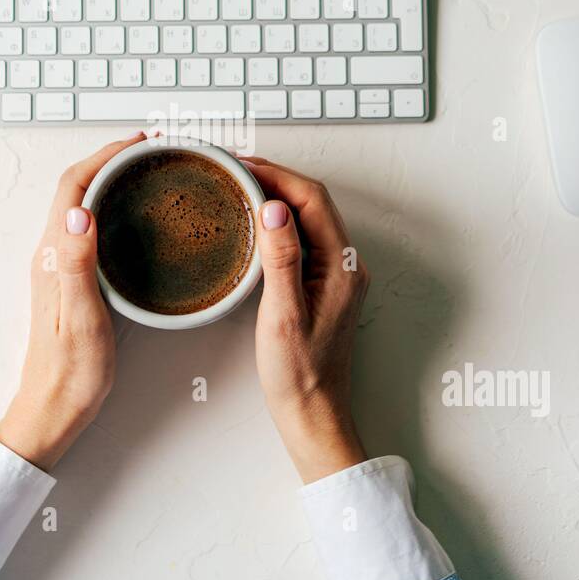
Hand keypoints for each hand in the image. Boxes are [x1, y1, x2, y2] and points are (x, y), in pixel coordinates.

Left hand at [0, 132, 145, 470]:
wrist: (51, 410)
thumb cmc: (70, 374)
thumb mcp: (81, 319)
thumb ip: (78, 264)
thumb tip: (82, 211)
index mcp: (54, 256)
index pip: (74, 187)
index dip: (104, 156)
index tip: (139, 143)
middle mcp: (53, 254)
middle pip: (77, 187)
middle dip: (111, 159)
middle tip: (152, 149)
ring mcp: (61, 266)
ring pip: (83, 205)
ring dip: (111, 180)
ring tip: (148, 171)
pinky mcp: (71, 279)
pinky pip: (90, 228)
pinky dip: (113, 207)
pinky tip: (136, 216)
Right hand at [243, 156, 370, 482]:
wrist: (314, 415)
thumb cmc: (300, 376)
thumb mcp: (283, 316)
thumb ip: (282, 259)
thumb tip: (274, 208)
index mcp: (342, 267)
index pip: (312, 200)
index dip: (277, 175)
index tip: (241, 164)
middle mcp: (345, 265)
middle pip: (312, 202)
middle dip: (274, 178)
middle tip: (233, 168)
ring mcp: (336, 275)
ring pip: (307, 218)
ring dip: (275, 197)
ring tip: (238, 186)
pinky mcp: (323, 286)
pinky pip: (302, 238)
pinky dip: (277, 222)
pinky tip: (253, 224)